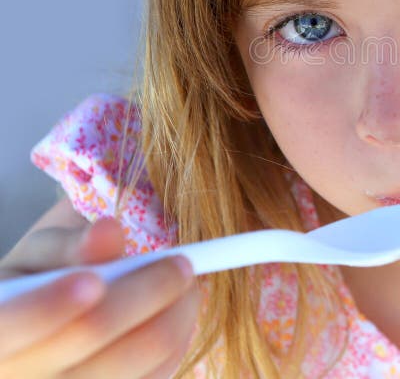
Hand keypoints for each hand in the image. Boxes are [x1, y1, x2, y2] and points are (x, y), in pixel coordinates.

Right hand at [0, 216, 200, 377]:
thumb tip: (108, 232)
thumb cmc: (37, 288)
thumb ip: (68, 246)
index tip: (94, 279)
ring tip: (186, 285)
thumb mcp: (37, 259)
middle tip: (181, 264)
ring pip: (132, 364)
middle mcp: (23, 377)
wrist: (43, 341)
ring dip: (174, 317)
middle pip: (89, 334)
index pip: (13, 324)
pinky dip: (176, 343)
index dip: (51, 304)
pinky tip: (178, 315)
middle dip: (146, 291)